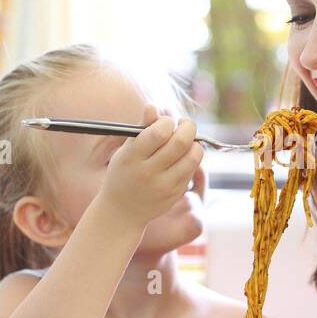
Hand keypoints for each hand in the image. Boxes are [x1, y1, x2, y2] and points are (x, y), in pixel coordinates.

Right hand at [97, 104, 203, 228]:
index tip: (166, 121)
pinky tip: (182, 156)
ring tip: (187, 140)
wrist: (121, 211)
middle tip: (184, 124)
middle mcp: (147, 172)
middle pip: (181, 142)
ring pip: (193, 157)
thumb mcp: (126, 150)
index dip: (168, 121)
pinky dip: (191, 158)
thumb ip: (141, 129)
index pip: (159, 132)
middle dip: (188, 127)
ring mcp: (163, 186)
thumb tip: (153, 106)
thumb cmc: (124, 172)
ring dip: (195, 143)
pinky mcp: (175, 194)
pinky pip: (192, 170)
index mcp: (131, 157)